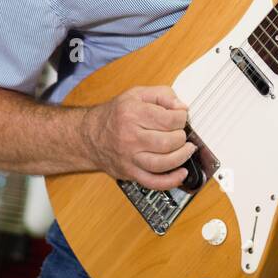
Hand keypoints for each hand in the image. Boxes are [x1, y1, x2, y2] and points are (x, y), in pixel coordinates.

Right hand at [81, 86, 195, 189]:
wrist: (89, 136)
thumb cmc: (115, 115)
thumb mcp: (137, 94)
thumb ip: (162, 95)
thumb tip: (181, 106)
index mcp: (133, 114)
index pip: (168, 119)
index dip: (182, 118)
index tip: (181, 117)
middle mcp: (130, 137)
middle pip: (168, 142)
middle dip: (182, 137)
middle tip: (181, 133)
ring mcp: (130, 157)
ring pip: (163, 163)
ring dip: (181, 157)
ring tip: (187, 149)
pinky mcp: (130, 173)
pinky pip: (153, 182)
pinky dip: (171, 181)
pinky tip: (181, 173)